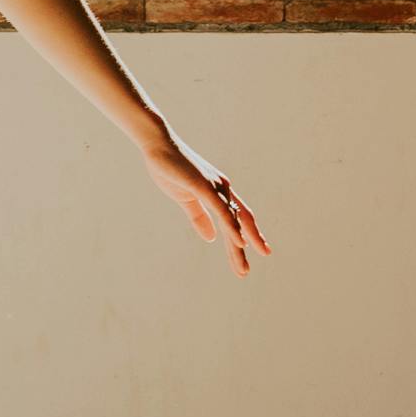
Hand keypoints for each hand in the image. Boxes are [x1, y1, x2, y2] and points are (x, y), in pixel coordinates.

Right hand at [142, 126, 270, 274]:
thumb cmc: (170, 169)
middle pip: (241, 221)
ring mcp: (215, 187)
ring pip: (232, 221)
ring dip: (239, 246)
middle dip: (248, 245)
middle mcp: (223, 189)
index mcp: (218, 191)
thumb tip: (211, 238)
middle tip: (247, 270)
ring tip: (242, 267)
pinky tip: (239, 242)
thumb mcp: (185, 199)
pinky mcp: (204, 186)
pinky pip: (222, 211)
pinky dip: (232, 227)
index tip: (257, 250)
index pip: (238, 216)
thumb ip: (199, 218)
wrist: (158, 146)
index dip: (249, 233)